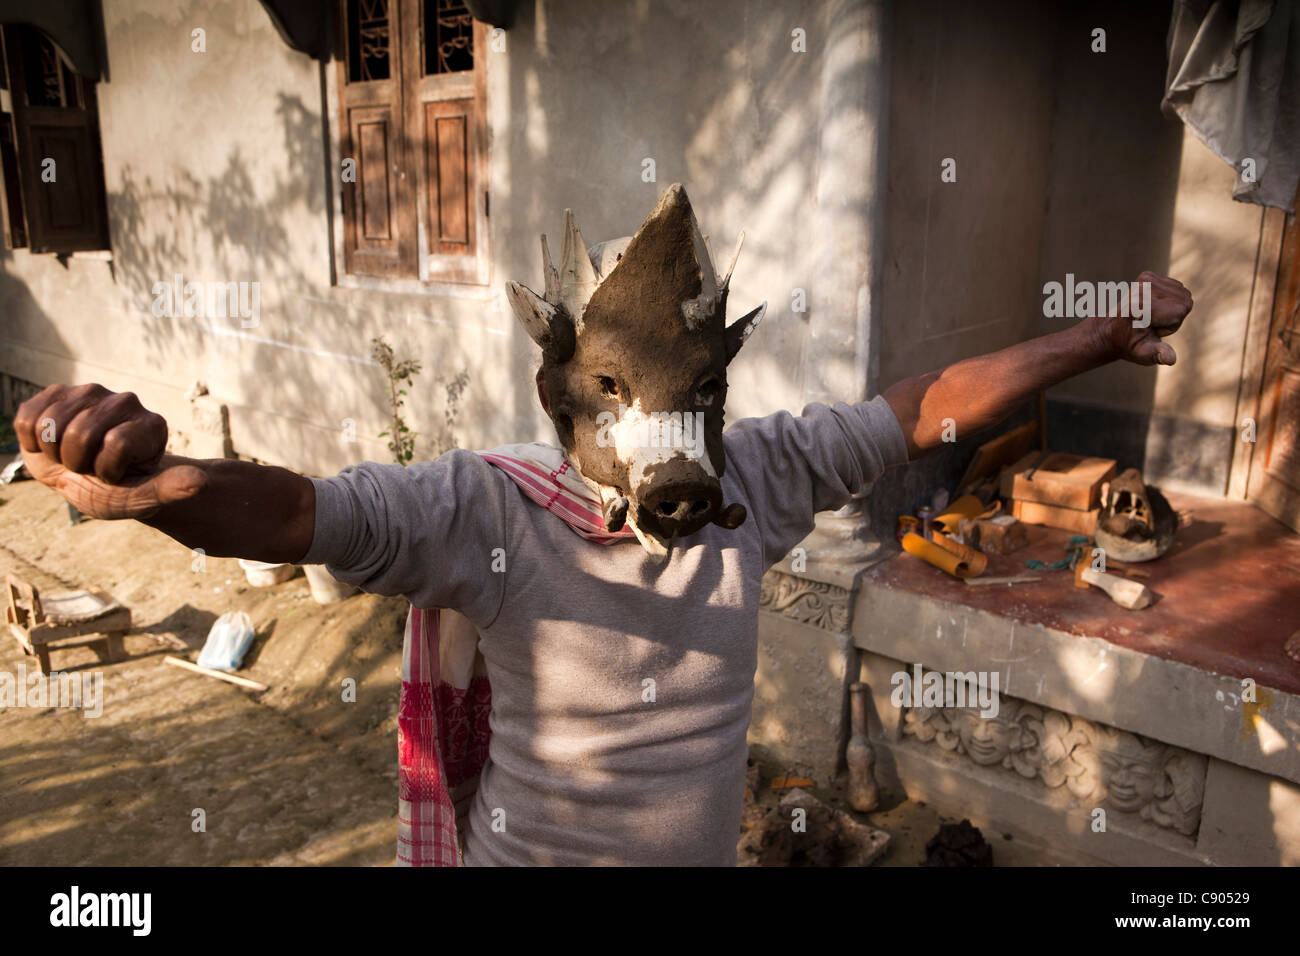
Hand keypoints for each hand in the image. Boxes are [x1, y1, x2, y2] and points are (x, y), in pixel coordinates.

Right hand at [15, 383, 206, 519]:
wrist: (87, 483)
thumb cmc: (119, 491)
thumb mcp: (145, 498)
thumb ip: (171, 489)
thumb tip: (201, 483)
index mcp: (152, 424)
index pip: (116, 444)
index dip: (106, 470)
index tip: (116, 476)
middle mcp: (125, 401)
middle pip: (80, 434)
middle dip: (78, 463)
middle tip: (90, 468)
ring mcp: (90, 393)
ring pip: (50, 425)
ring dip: (54, 453)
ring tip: (73, 456)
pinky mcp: (56, 392)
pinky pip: (28, 419)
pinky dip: (31, 442)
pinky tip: (51, 444)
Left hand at [1094, 271, 1192, 366]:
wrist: (1111, 331)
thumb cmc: (1129, 346)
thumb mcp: (1144, 354)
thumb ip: (1158, 354)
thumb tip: (1170, 359)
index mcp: (1140, 305)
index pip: (1180, 311)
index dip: (1172, 325)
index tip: (1153, 329)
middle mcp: (1142, 288)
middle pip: (1184, 301)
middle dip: (1175, 317)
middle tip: (1152, 325)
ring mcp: (1145, 278)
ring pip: (1183, 294)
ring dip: (1173, 309)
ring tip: (1152, 317)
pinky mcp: (1148, 275)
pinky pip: (1177, 287)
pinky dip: (1170, 299)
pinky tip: (1153, 308)